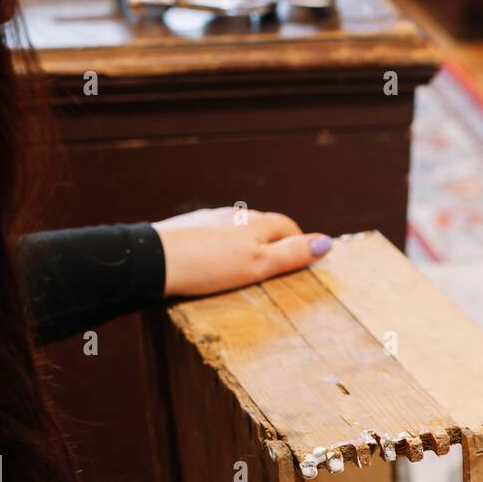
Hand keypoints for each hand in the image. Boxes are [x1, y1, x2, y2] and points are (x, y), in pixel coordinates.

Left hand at [152, 206, 331, 297]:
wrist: (156, 260)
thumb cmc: (210, 265)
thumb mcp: (258, 265)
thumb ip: (290, 255)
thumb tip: (326, 243)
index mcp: (256, 223)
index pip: (288, 226)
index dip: (299, 242)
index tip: (304, 260)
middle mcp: (235, 215)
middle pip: (264, 226)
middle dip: (276, 242)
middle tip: (280, 266)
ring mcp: (210, 220)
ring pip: (238, 230)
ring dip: (249, 243)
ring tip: (249, 265)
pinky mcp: (189, 229)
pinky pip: (215, 236)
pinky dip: (224, 247)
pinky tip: (216, 261)